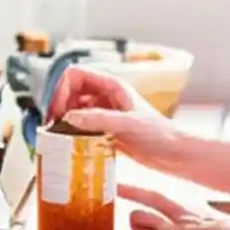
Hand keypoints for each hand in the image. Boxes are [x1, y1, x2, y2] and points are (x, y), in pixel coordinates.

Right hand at [48, 66, 183, 169]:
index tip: (57, 111)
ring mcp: (106, 112)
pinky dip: (73, 133)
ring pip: (74, 109)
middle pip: (71, 91)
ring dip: (64, 120)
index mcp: (112, 86)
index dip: (61, 89)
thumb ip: (99, 119)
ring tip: (60, 137)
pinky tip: (72, 145)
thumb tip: (69, 117)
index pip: (76, 74)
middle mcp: (106, 96)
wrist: (175, 154)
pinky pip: (82, 126)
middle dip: (59, 105)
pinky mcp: (106, 129)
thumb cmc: (160, 135)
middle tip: (54, 126)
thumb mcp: (128, 125)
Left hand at [119, 185, 229, 229]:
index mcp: (193, 211)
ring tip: (129, 218)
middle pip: (152, 198)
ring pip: (146, 219)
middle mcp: (184, 218)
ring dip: (134, 219)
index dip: (142, 192)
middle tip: (116, 185)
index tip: (126, 186)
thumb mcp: (216, 227)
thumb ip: (199, 226)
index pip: (160, 198)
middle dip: (132, 191)